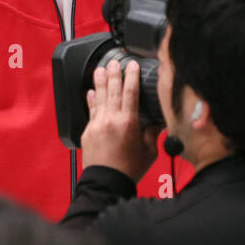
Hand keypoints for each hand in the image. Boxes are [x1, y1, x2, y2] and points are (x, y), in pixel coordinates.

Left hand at [79, 59, 160, 181]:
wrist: (106, 182)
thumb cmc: (129, 169)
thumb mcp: (149, 151)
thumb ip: (152, 133)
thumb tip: (156, 121)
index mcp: (128, 123)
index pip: (130, 93)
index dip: (131, 76)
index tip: (132, 65)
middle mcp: (110, 120)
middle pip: (112, 91)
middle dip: (114, 74)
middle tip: (113, 62)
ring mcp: (96, 125)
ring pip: (99, 98)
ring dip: (100, 83)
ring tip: (100, 70)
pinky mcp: (87, 132)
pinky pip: (90, 111)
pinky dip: (92, 100)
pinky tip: (91, 92)